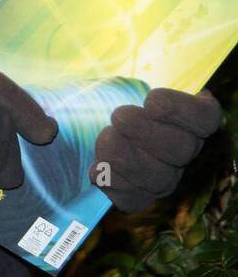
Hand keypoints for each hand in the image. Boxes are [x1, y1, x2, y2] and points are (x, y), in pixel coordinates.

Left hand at [88, 87, 221, 213]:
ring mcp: (160, 175)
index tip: (150, 100)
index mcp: (183, 113)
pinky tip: (97, 169)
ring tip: (104, 139)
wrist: (70, 119)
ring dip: (128, 159)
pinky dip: (114, 184)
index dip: (183, 111)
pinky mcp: (136, 194)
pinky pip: (135, 199)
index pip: (205, 117)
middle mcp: (179, 147)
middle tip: (118, 116)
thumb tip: (103, 91)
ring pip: (160, 179)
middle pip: (183, 150)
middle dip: (146, 132)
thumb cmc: (97, 90)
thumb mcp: (104, 77)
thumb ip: (117, 83)